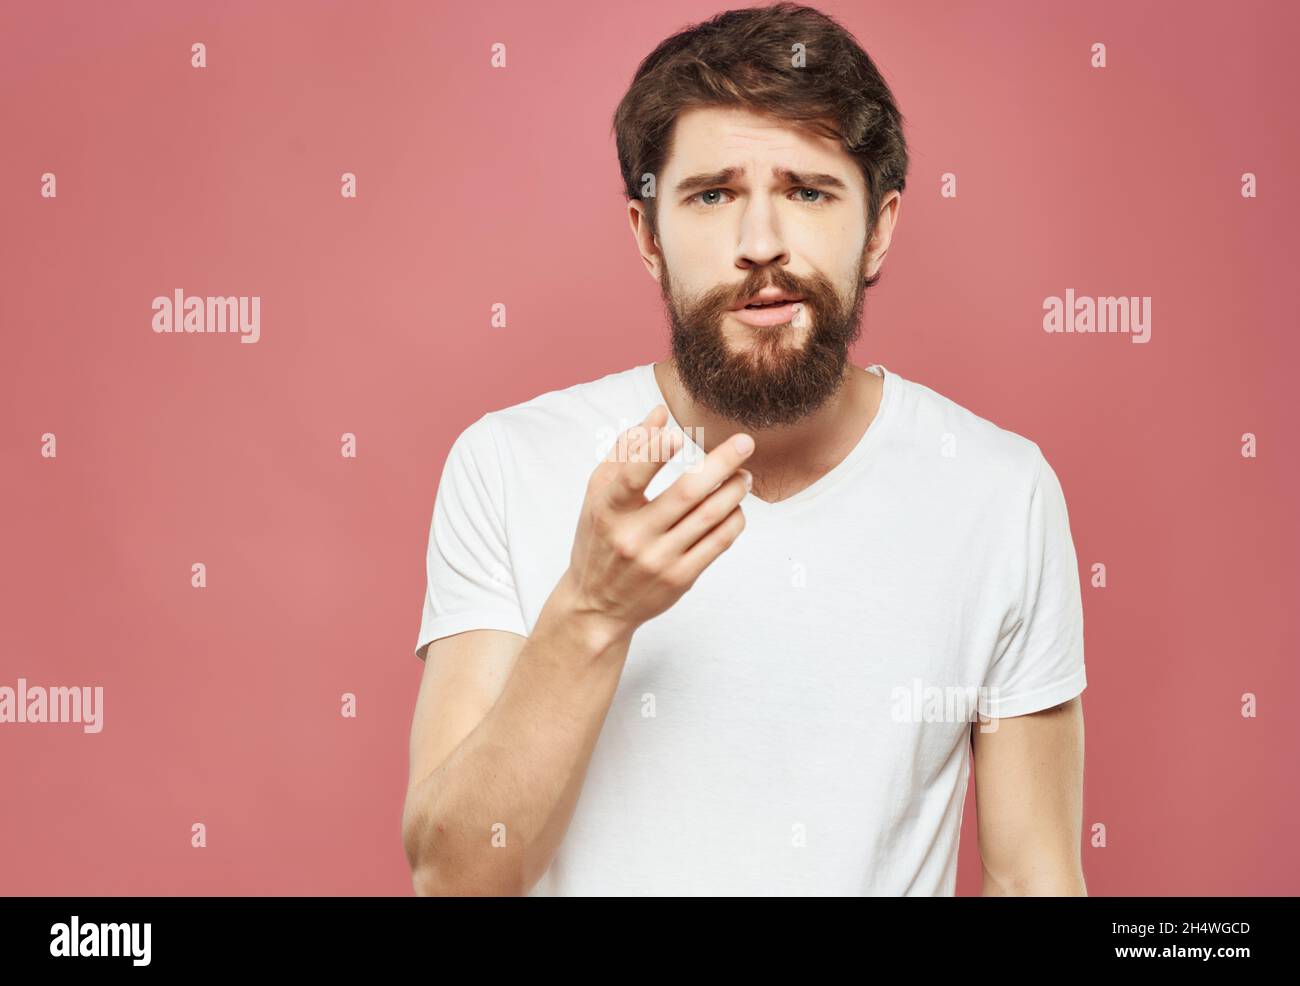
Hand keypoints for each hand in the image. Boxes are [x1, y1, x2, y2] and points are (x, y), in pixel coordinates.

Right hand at [559, 404, 753, 644]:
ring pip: (710, 516)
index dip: (654, 453)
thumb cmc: (599, 539)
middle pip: (686, 493)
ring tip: (744, 475)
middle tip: (745, 442)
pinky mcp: (680, 578)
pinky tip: (735, 506)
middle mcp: (633, 536)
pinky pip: (718, 542)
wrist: (597, 604)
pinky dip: (734, 518)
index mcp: (608, 510)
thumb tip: (659, 414)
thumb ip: (627, 451)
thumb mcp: (598, 495)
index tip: (678, 435)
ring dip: (734, 489)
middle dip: (722, 462)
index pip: (632, 477)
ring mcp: (659, 559)